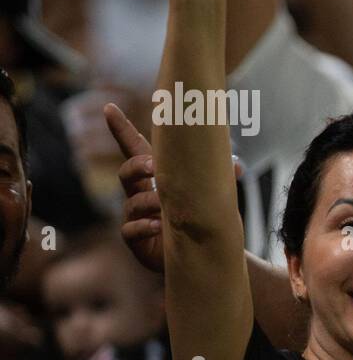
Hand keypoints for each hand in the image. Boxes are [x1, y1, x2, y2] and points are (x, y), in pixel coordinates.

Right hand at [105, 102, 243, 273]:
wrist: (199, 252)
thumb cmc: (198, 216)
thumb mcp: (209, 193)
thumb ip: (219, 177)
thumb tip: (236, 165)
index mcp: (154, 177)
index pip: (134, 149)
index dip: (121, 129)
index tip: (109, 107)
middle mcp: (139, 194)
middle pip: (126, 172)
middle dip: (137, 166)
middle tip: (153, 165)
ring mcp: (135, 216)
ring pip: (132, 202)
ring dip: (149, 201)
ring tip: (165, 205)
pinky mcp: (135, 239)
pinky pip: (130, 230)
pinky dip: (144, 226)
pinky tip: (158, 226)